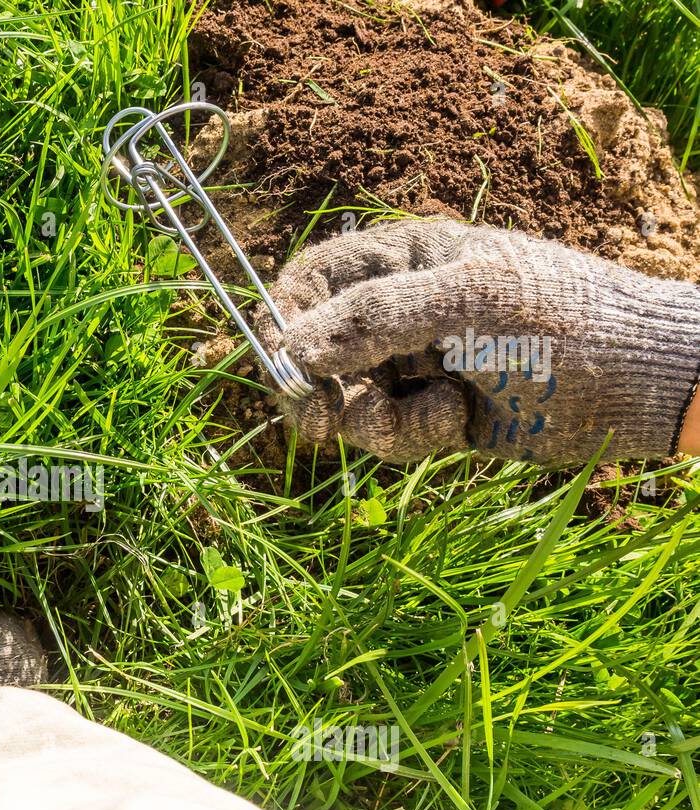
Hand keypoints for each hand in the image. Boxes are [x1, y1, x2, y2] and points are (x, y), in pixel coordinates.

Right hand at [255, 220, 699, 464]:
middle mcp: (396, 313)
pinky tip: (456, 423)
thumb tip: (292, 347)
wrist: (639, 385)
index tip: (282, 365)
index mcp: (402, 261)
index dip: (283, 320)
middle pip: (311, 353)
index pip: (310, 283)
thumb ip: (376, 318)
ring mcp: (410, 367)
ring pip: (343, 403)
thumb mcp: (470, 303)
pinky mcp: (427, 416)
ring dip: (375, 421)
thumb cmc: (563, 321)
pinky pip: (382, 435)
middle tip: (327, 422)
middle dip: (320, 391)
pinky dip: (409, 437)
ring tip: (435, 413)